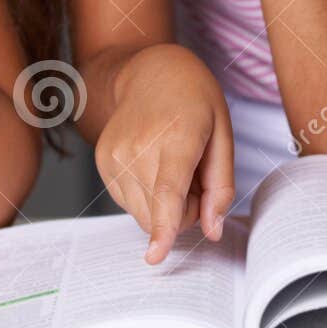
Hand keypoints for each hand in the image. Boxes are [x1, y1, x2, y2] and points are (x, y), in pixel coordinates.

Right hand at [96, 45, 233, 263]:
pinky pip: (128, 202)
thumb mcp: (222, 135)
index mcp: (178, 136)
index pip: (168, 191)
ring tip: (171, 165)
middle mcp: (140, 146)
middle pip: (159, 212)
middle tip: (193, 175)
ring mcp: (116, 154)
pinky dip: (145, 196)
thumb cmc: (194, 101)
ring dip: (163, 205)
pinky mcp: (103, 161)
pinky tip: (152, 165)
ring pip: (142, 213)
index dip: (165, 226)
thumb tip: (212, 231)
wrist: (150, 72)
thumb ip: (220, 187)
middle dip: (184, 210)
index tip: (156, 255)